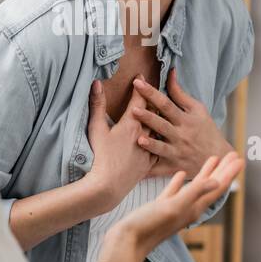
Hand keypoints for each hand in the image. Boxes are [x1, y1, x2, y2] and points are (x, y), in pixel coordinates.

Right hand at [86, 80, 154, 209]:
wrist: (109, 185)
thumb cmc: (100, 156)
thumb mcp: (96, 128)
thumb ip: (97, 105)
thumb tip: (96, 84)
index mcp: (132, 123)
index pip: (139, 99)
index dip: (141, 85)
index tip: (142, 76)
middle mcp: (144, 134)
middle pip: (154, 111)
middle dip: (154, 99)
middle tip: (156, 90)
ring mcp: (149, 149)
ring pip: (160, 129)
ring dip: (161, 119)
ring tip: (163, 112)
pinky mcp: (150, 163)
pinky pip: (160, 147)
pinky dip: (162, 139)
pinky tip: (164, 138)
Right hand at [106, 153, 243, 259]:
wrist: (126, 243)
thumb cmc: (149, 225)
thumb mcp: (174, 207)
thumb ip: (194, 193)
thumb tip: (216, 182)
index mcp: (193, 208)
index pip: (216, 187)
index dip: (229, 173)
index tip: (240, 158)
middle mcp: (188, 208)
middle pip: (211, 186)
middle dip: (222, 170)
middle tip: (233, 154)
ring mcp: (174, 208)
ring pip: (195, 187)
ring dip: (205, 173)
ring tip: (213, 159)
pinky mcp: (160, 207)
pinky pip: (175, 191)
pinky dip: (180, 182)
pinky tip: (181, 174)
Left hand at [130, 68, 230, 177]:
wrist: (218, 158)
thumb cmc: (206, 130)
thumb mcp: (197, 110)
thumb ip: (180, 93)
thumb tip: (170, 72)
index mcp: (185, 120)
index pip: (166, 104)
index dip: (152, 93)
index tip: (137, 83)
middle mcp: (181, 136)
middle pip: (162, 125)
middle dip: (148, 117)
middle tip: (133, 109)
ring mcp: (177, 153)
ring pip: (161, 149)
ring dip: (150, 144)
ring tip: (138, 139)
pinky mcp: (173, 167)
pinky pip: (159, 169)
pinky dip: (148, 170)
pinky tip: (137, 168)